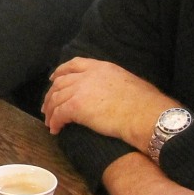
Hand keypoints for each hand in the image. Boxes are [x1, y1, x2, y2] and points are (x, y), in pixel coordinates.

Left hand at [42, 57, 174, 150]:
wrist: (146, 114)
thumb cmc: (144, 104)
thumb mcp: (127, 82)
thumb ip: (112, 83)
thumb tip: (110, 93)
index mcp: (100, 67)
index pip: (73, 64)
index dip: (60, 72)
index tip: (53, 79)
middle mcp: (87, 75)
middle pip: (60, 83)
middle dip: (51, 95)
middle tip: (47, 107)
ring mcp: (80, 89)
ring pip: (56, 99)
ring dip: (50, 112)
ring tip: (50, 123)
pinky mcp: (76, 106)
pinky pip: (58, 114)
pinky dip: (54, 122)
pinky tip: (56, 130)